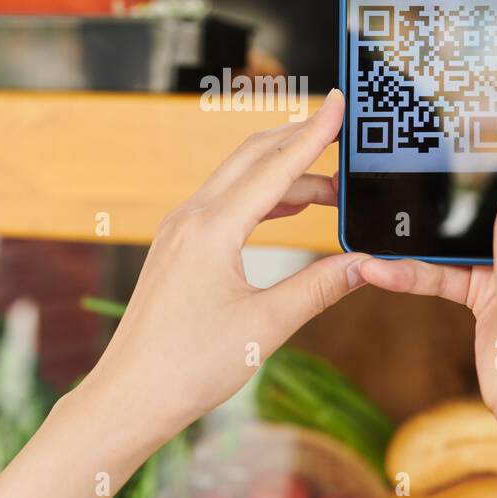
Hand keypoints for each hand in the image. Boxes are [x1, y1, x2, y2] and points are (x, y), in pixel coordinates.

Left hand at [0, 91, 367, 497]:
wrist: (130, 396)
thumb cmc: (189, 367)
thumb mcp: (267, 326)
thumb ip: (320, 286)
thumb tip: (366, 263)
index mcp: (212, 229)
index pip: (275, 166)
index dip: (314, 133)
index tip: (340, 101)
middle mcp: (191, 218)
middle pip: (253, 158)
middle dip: (301, 142)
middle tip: (344, 133)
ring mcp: (180, 230)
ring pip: (239, 181)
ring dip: (285, 175)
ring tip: (332, 187)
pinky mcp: (178, 247)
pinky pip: (225, 203)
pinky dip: (262, 198)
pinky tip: (288, 208)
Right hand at [354, 71, 496, 497]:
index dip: (496, 107)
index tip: (457, 85)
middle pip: (480, 176)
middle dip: (440, 164)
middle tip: (398, 136)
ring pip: (448, 224)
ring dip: (411, 221)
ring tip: (372, 205)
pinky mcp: (479, 289)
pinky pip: (433, 269)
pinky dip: (404, 268)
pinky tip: (373, 263)